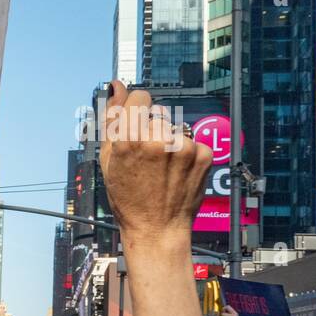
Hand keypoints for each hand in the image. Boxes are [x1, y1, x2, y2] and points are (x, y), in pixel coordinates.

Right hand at [99, 81, 210, 249]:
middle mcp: (159, 140)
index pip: (140, 97)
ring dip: (170, 142)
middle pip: (158, 114)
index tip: (135, 126)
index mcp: (130, 140)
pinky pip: (193, 141)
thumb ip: (113, 118)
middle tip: (147, 159)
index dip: (136, 111)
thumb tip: (116, 87)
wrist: (157, 228)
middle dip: (151, 130)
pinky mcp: (205, 155)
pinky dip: (186, 154)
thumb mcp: (109, 159)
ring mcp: (185, 148)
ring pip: (176, 128)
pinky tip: (177, 173)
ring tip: (162, 168)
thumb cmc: (128, 198)